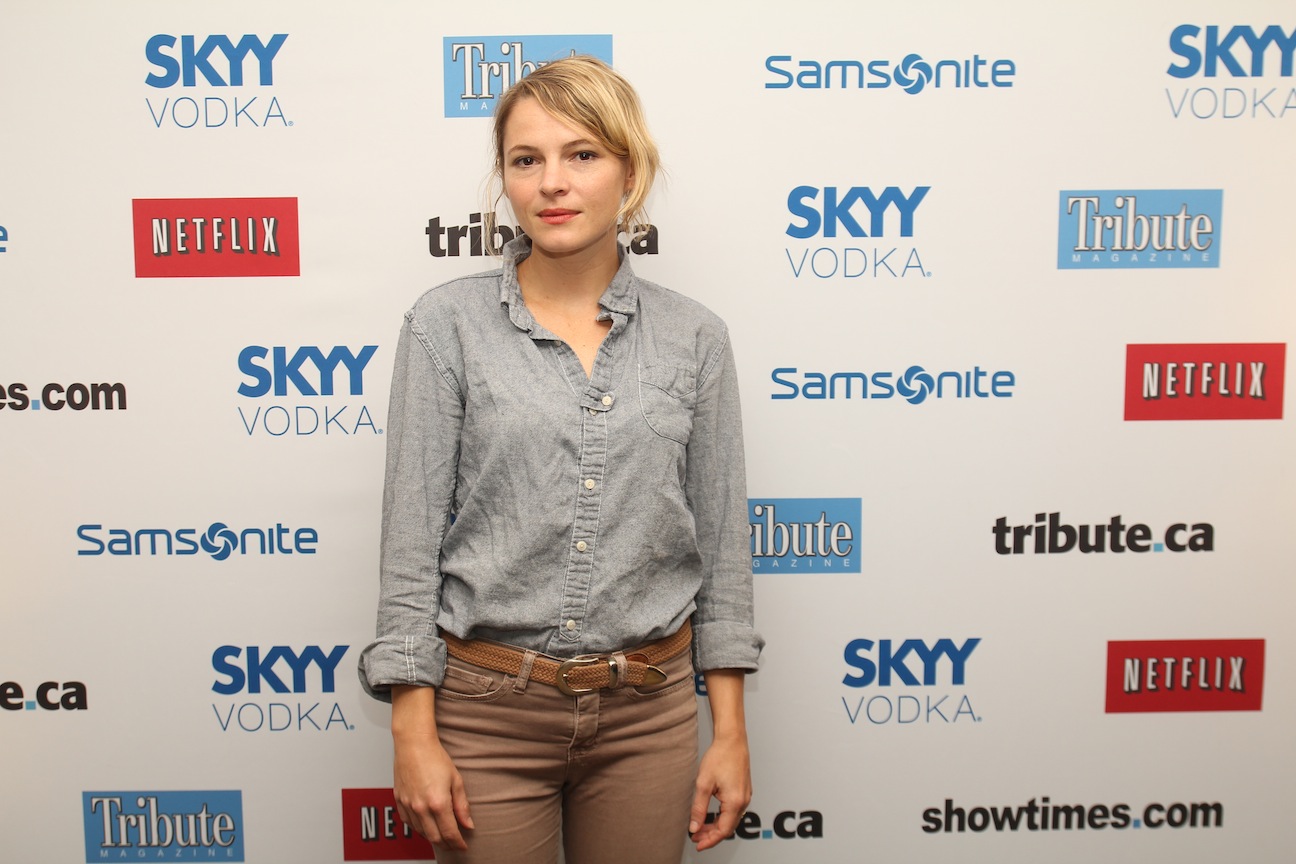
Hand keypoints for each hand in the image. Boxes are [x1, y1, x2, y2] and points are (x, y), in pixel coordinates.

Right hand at [392, 732, 473, 850]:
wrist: (413, 744)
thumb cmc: (435, 757)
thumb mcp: (456, 780)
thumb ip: (462, 805)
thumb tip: (468, 824)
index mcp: (438, 803)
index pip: (450, 833)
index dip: (458, 843)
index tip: (463, 846)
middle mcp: (421, 807)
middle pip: (435, 838)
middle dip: (447, 845)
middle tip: (455, 844)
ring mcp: (408, 805)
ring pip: (421, 833)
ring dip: (433, 838)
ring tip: (443, 836)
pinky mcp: (399, 801)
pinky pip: (409, 823)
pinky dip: (419, 829)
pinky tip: (427, 826)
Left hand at [688, 733, 751, 850]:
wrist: (732, 740)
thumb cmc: (719, 757)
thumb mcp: (703, 784)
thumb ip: (699, 808)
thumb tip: (694, 827)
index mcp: (735, 802)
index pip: (723, 830)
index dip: (710, 840)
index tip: (698, 844)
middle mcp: (744, 801)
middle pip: (728, 827)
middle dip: (711, 834)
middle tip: (695, 836)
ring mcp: (745, 796)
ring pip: (731, 819)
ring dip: (717, 826)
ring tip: (700, 826)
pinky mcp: (744, 791)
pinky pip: (734, 811)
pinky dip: (723, 817)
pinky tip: (712, 815)